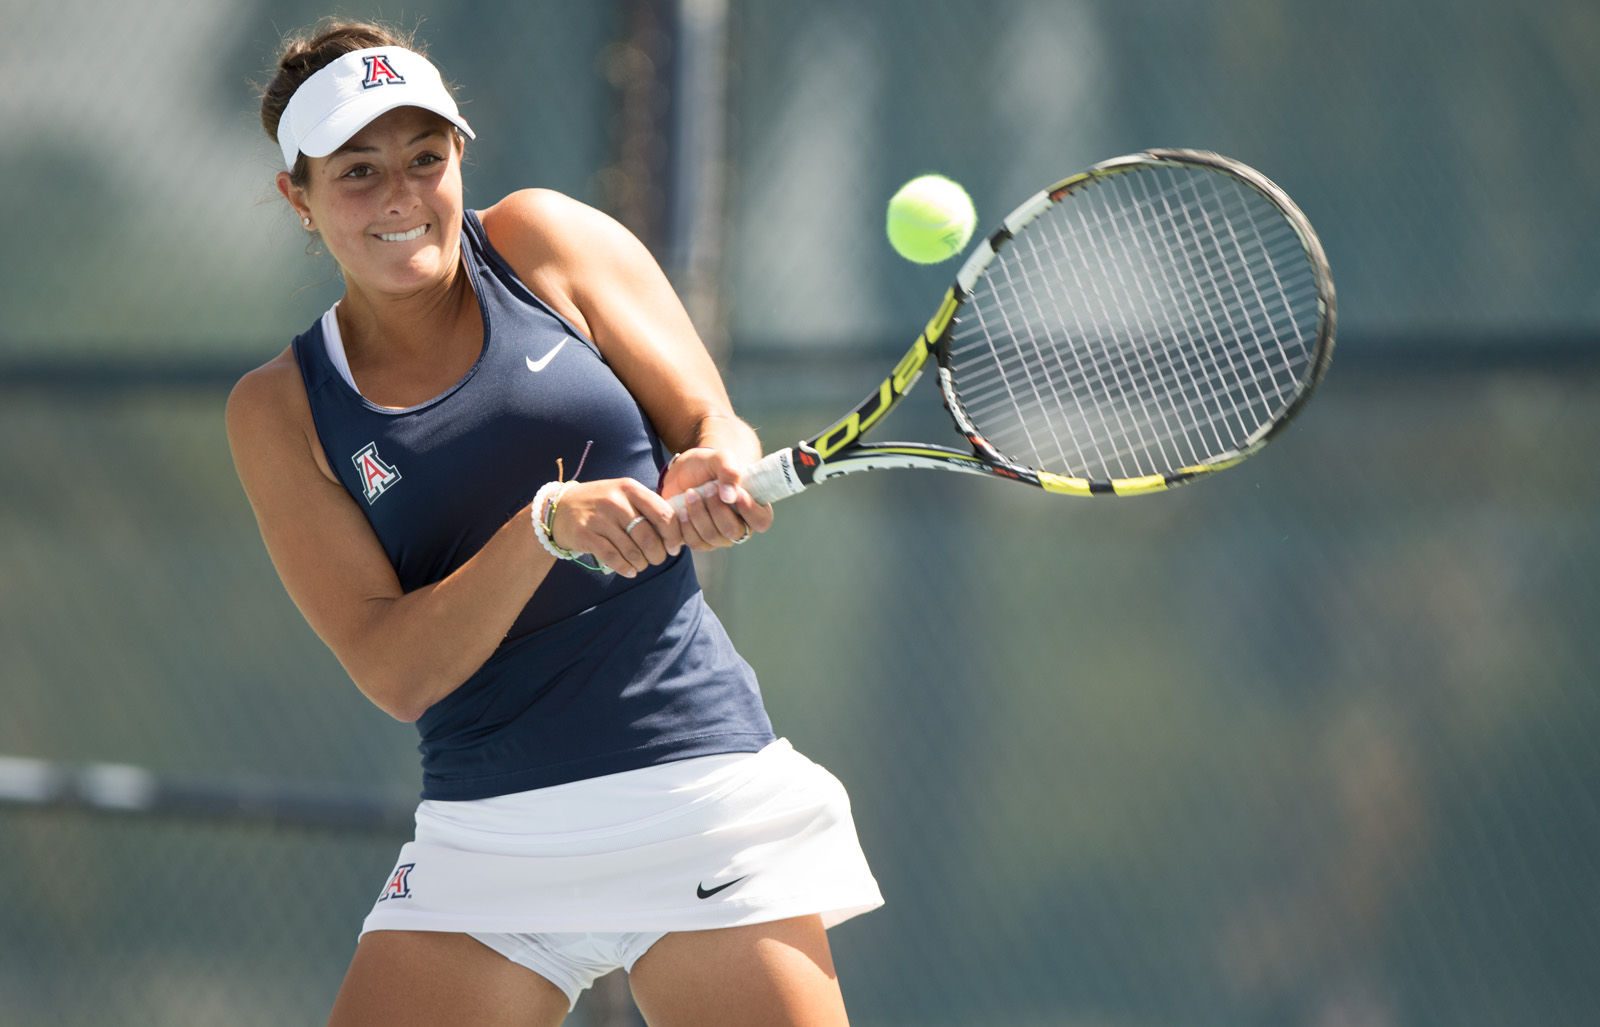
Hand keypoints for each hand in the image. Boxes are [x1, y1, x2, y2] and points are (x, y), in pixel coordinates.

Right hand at [547, 478, 684, 577]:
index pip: (664, 514)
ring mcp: (599, 518)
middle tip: (656, 559)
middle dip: (657, 554)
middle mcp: (616, 501)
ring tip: (641, 565)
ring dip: (641, 563)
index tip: (673, 547)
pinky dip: (625, 568)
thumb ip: (648, 508)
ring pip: (631, 550)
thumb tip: (677, 534)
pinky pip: (613, 557)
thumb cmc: (601, 504)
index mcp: (631, 489)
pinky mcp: (585, 535)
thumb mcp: (624, 495)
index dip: (673, 535)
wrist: (560, 507)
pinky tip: (629, 571)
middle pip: (648, 536)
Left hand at [661, 448, 773, 550]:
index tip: (736, 492)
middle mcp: (739, 527)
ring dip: (698, 513)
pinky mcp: (700, 541)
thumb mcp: (720, 458)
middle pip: (733, 531)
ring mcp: (719, 537)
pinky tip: (682, 509)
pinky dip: (685, 525)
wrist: (684, 472)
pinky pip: (694, 543)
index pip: (761, 521)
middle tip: (707, 486)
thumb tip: (730, 496)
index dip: (749, 510)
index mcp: (753, 508)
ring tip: (690, 493)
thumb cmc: (708, 465)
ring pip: (712, 537)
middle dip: (717, 508)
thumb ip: (729, 470)